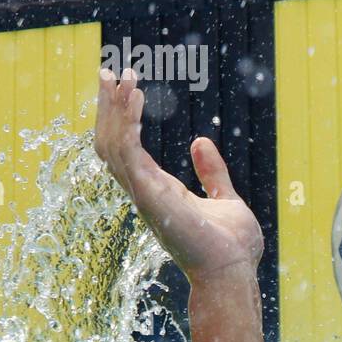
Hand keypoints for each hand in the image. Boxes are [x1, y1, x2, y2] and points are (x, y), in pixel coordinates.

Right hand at [95, 67, 263, 281]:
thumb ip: (212, 171)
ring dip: (114, 110)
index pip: (127, 148)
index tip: (124, 84)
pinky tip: (135, 101)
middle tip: (109, 70)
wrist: (234, 270)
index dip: (122, 117)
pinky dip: (128, 126)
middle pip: (111, 142)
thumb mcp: (224, 197)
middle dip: (108, 106)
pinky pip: (129, 155)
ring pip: (113, 145)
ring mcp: (145, 194)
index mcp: (158, 189)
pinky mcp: (152, 196)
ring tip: (122, 77)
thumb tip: (200, 142)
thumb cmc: (230, 245)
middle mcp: (145, 190)